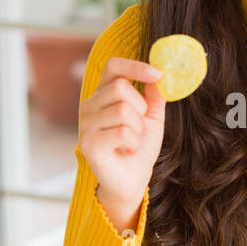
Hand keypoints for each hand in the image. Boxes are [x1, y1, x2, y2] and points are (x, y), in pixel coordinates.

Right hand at [78, 57, 165, 227]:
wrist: (133, 179)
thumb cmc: (139, 146)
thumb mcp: (152, 116)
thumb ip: (154, 94)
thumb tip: (161, 73)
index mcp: (103, 94)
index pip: (113, 66)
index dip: (135, 66)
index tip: (157, 74)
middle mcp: (90, 106)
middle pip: (120, 87)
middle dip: (140, 107)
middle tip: (139, 126)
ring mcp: (85, 124)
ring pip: (122, 110)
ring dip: (137, 128)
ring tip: (132, 140)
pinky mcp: (88, 144)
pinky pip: (121, 132)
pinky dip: (133, 142)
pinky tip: (128, 149)